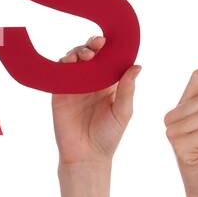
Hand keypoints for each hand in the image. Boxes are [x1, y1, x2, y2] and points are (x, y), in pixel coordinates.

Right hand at [51, 36, 140, 166]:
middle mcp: (91, 82)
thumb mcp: (123, 112)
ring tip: (85, 55)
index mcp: (109, 85)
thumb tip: (137, 66)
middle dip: (93, 45)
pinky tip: (69, 61)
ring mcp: (75, 86)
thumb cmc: (109, 137)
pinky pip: (59, 73)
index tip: (112, 40)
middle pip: (91, 56)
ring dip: (79, 51)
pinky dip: (63, 63)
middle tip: (98, 43)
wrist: (86, 156)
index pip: (109, 60)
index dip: (110, 48)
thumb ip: (128, 90)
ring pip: (74, 60)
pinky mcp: (60, 93)